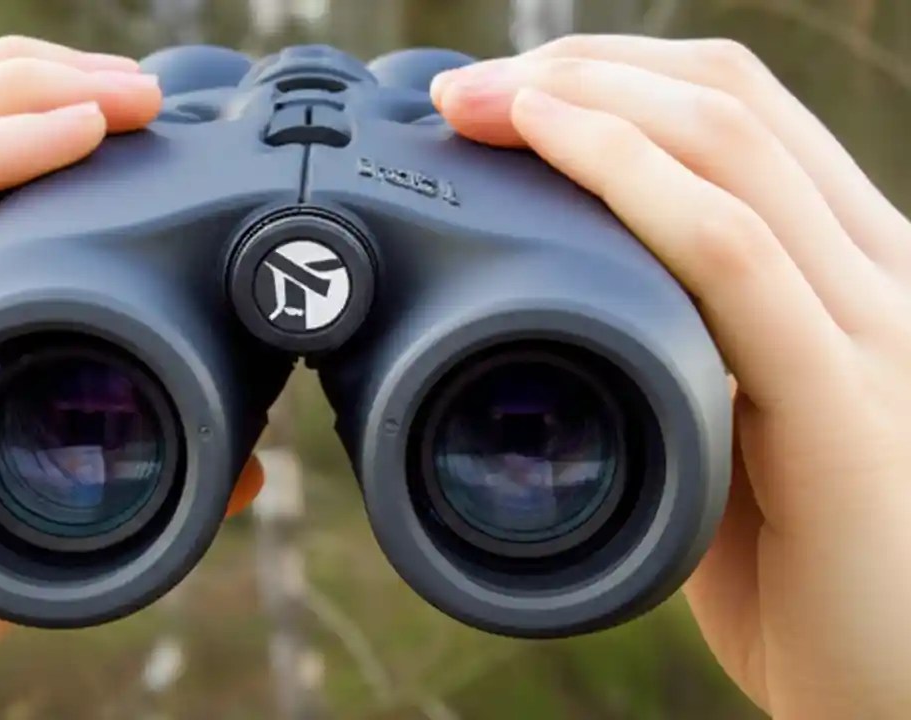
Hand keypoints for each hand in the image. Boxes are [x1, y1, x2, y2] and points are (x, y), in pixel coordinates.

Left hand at [432, 35, 910, 718]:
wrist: (905, 700)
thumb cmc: (812, 582)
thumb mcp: (730, 444)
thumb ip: (677, 370)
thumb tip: (564, 329)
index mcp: (847, 277)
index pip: (741, 119)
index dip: (616, 78)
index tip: (501, 92)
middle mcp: (874, 278)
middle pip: (730, 102)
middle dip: (580, 70)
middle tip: (459, 88)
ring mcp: (871, 329)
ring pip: (732, 146)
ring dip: (585, 101)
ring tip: (473, 101)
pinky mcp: (848, 400)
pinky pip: (733, 252)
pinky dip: (631, 179)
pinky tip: (553, 145)